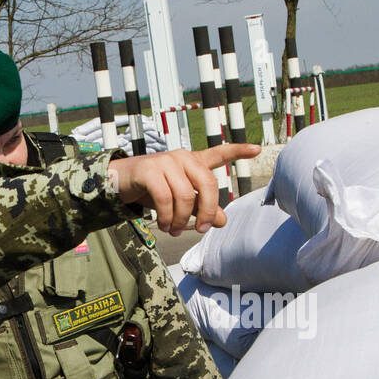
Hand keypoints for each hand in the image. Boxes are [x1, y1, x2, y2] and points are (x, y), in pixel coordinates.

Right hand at [108, 143, 260, 235]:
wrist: (121, 182)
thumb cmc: (154, 189)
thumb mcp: (181, 200)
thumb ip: (202, 208)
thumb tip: (222, 221)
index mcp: (193, 162)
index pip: (219, 153)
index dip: (239, 151)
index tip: (257, 149)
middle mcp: (182, 158)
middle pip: (207, 184)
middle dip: (206, 211)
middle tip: (201, 229)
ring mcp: (166, 161)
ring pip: (184, 196)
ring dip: (181, 220)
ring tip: (174, 230)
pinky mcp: (149, 170)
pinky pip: (165, 199)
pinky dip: (167, 217)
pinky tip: (165, 225)